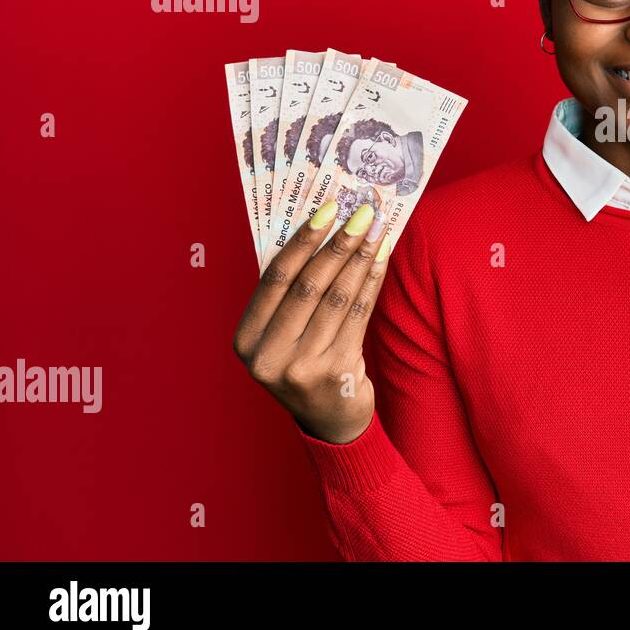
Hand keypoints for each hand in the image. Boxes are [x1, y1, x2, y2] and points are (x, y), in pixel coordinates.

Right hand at [232, 201, 392, 444]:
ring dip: (360, 258)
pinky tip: (382, 259)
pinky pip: (359, 315)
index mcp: (247, 340)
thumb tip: (324, 229)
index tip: (328, 209)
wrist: (331, 421)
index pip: (275, 279)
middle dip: (339, 244)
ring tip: (378, 230)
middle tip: (363, 213)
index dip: (302, 240)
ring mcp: (302, 367)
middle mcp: (268, 355)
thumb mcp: (283, 334)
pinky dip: (372, 282)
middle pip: (308, 285)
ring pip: (337, 298)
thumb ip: (291, 294)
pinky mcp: (337, 373)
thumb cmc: (305, 363)